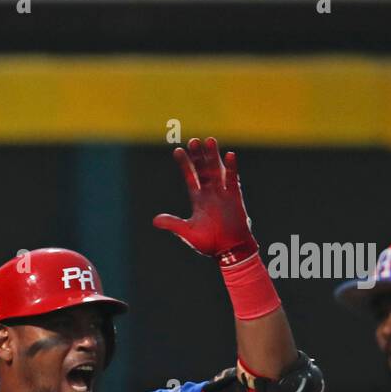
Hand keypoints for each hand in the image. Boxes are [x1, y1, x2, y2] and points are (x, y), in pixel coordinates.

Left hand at [153, 137, 256, 262]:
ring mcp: (223, 194)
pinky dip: (231, 168)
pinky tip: (229, 155)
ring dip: (213, 156)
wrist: (229, 251)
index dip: (184, 165)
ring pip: (217, 171)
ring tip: (210, 141)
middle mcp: (210, 193)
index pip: (190, 177)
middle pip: (203, 170)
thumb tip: (155, 220)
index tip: (178, 151)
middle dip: (198, 156)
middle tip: (194, 140)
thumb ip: (172, 224)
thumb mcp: (187, 232)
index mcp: (198, 200)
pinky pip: (233, 180)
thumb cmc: (209, 243)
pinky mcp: (235, 197)